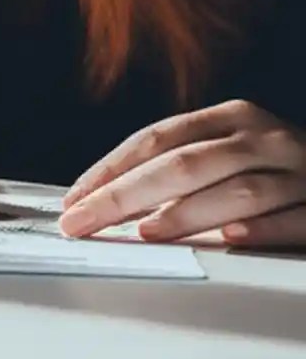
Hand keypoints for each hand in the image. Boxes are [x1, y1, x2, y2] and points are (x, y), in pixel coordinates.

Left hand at [60, 99, 305, 246]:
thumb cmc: (275, 169)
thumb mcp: (227, 151)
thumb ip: (176, 167)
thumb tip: (99, 200)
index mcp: (232, 118)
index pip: (158, 139)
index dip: (111, 170)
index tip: (74, 200)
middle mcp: (265, 139)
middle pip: (184, 164)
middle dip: (125, 195)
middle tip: (84, 221)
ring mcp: (300, 173)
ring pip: (237, 192)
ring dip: (187, 214)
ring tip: (146, 231)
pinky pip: (292, 220)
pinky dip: (261, 230)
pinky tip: (231, 241)